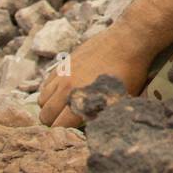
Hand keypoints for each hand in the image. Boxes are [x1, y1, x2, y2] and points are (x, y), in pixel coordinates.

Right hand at [38, 21, 161, 127]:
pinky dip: (50, 91)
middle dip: (54, 122)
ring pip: (42, 99)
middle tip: (66, 122)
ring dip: (50, 106)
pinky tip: (62, 92)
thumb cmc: (130, 72)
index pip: (59, 126)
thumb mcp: (121, 99)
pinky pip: (46, 83)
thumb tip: (92, 127)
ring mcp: (63, 74)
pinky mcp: (64, 63)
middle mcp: (67, 89)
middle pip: (45, 115)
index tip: (72, 132)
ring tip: (63, 108)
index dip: (65, 132)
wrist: (128, 40)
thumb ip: (102, 115)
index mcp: (81, 101)